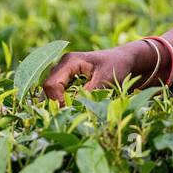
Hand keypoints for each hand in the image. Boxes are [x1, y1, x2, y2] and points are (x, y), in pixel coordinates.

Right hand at [39, 42, 153, 103]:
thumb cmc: (117, 65)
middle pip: (48, 88)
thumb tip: (75, 108)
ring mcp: (63, 72)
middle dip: (57, 103)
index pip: (52, 84)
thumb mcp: (106, 79)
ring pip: (52, 92)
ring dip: (60, 103)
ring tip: (75, 110)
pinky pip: (59, 93)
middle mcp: (62, 65)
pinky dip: (65, 102)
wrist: (124, 58)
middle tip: (73, 114)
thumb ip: (90, 93)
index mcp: (70, 61)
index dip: (57, 101)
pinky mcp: (67, 79)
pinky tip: (76, 106)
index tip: (70, 112)